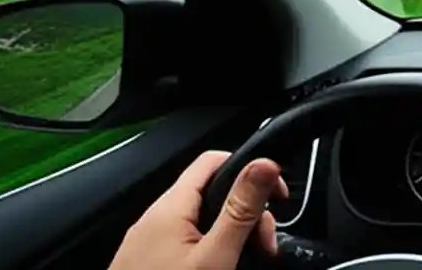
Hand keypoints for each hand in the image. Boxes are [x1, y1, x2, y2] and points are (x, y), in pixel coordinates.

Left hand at [109, 150, 287, 269]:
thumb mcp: (215, 257)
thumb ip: (240, 210)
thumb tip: (263, 164)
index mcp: (170, 208)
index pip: (214, 161)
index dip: (249, 170)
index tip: (276, 197)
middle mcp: (155, 219)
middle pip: (211, 195)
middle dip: (245, 215)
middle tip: (264, 248)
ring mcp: (148, 243)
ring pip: (200, 223)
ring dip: (230, 237)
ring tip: (245, 264)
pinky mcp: (146, 264)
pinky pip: (185, 244)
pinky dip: (208, 252)